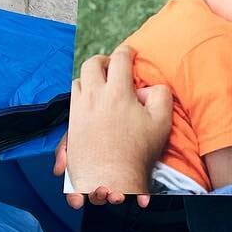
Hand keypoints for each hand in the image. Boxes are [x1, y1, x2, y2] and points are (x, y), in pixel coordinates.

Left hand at [55, 44, 170, 209]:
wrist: (110, 180)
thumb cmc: (137, 153)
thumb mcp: (161, 122)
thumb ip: (161, 96)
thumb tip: (151, 87)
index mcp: (117, 92)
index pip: (119, 59)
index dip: (127, 51)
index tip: (130, 52)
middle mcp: (93, 96)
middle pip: (91, 64)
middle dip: (103, 60)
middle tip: (111, 66)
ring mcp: (78, 111)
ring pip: (77, 82)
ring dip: (89, 79)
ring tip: (99, 87)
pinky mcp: (70, 126)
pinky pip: (71, 103)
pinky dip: (80, 98)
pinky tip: (89, 106)